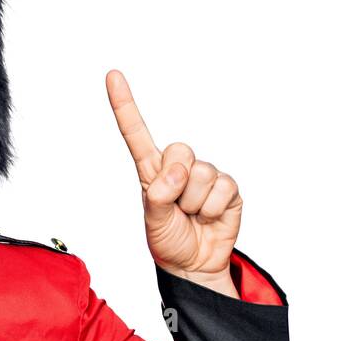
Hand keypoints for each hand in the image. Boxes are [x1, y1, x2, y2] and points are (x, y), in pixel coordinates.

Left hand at [106, 69, 241, 296]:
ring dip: (194, 202)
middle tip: (176, 206)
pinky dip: (213, 209)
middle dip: (176, 181)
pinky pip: (222, 189)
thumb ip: (159, 196)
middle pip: (179, 150)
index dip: (125, 105)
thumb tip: (176, 175)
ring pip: (202, 174)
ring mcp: (205, 175)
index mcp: (152, 170)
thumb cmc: (169, 240)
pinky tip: (210, 217)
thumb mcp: (154, 220)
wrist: (194, 264)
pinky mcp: (228, 188)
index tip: (112, 76)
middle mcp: (179, 167)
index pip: (137, 133)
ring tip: (192, 215)